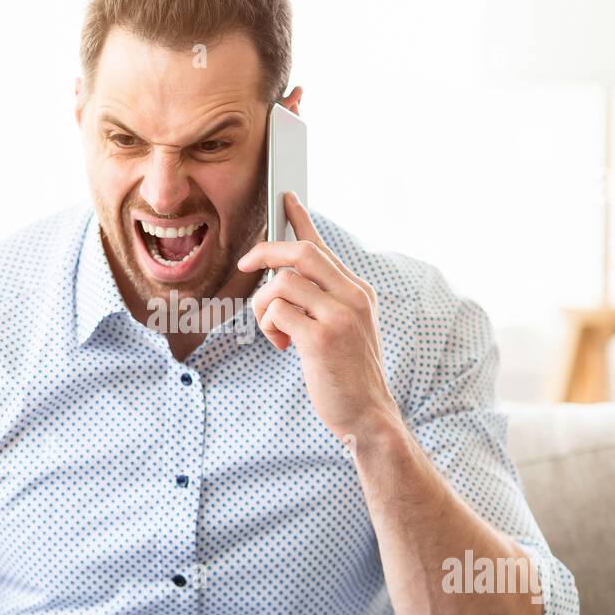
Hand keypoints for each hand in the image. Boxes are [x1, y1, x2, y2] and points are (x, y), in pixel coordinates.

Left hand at [238, 191, 403, 443]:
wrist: (369, 415)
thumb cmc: (349, 375)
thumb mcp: (346, 329)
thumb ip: (323, 301)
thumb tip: (281, 281)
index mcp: (358, 291)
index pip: (323, 246)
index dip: (300, 220)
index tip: (286, 199)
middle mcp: (352, 296)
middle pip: (300, 253)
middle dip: (265, 253)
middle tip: (246, 265)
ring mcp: (339, 316)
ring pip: (282, 283)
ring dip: (264, 306)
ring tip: (274, 331)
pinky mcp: (321, 338)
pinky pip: (278, 312)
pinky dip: (269, 327)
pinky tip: (282, 345)